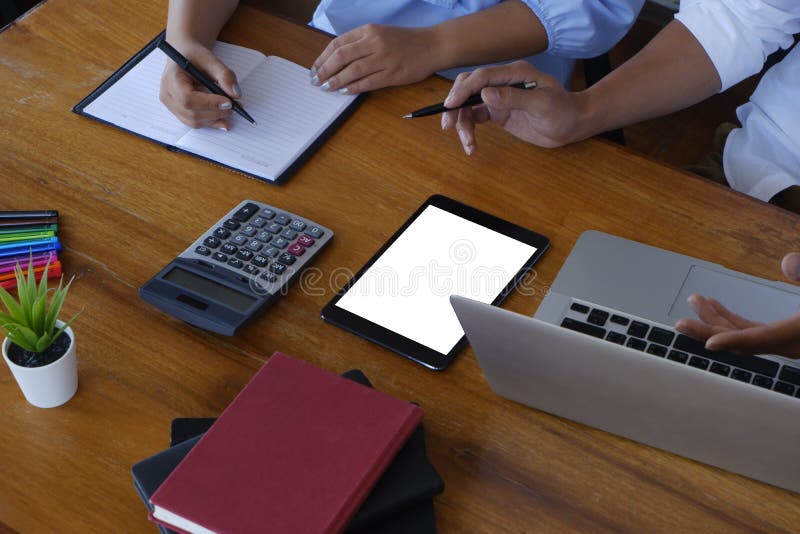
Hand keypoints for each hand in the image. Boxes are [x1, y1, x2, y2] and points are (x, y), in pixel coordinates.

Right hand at [159, 42, 240, 128]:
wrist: (185, 57)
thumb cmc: (194, 56)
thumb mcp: (210, 59)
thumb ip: (224, 75)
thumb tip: (236, 95)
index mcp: (171, 78)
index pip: (187, 99)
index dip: (209, 103)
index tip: (228, 102)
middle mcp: (168, 95)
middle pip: (191, 113)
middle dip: (216, 112)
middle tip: (234, 106)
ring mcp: (172, 106)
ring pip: (194, 122)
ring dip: (215, 119)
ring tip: (230, 110)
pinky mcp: (179, 113)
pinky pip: (195, 123)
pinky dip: (211, 122)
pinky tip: (223, 120)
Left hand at [311, 24, 438, 93]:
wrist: (433, 45)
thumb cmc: (406, 41)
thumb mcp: (381, 33)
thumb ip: (361, 43)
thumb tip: (338, 60)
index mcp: (369, 30)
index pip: (338, 43)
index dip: (323, 57)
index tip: (315, 68)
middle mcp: (374, 42)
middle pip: (342, 56)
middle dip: (325, 70)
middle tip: (316, 81)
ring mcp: (384, 58)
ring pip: (353, 70)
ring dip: (336, 81)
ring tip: (327, 88)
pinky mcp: (393, 73)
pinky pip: (368, 82)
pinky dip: (354, 88)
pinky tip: (345, 91)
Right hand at [440, 61, 586, 154]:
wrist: (572, 125)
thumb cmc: (563, 112)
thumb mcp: (541, 104)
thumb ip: (513, 97)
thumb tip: (485, 94)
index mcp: (513, 74)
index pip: (481, 77)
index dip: (463, 90)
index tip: (450, 106)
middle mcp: (503, 83)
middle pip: (469, 88)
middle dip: (455, 105)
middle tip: (448, 125)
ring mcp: (499, 98)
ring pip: (469, 105)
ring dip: (462, 123)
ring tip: (468, 144)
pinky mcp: (498, 113)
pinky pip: (476, 118)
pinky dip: (469, 130)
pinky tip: (471, 145)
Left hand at [674, 253, 799, 357]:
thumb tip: (787, 262)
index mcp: (797, 333)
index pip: (760, 339)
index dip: (733, 341)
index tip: (710, 344)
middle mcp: (790, 343)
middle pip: (742, 342)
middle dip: (709, 330)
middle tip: (681, 323)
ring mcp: (786, 342)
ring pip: (743, 335)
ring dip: (716, 319)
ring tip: (694, 301)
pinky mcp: (783, 336)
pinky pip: (751, 331)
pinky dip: (730, 319)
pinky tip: (714, 306)